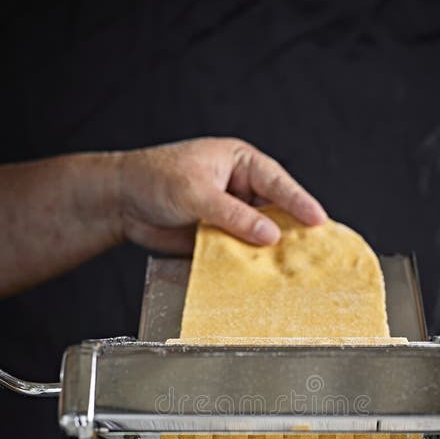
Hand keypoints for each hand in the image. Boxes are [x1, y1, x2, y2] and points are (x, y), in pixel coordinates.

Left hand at [115, 137, 326, 253]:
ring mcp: (230, 213)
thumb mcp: (196, 194)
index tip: (319, 220)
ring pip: (259, 233)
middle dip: (291, 229)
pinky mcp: (218, 237)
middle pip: (274, 209)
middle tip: (314, 249)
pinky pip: (240, 250)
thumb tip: (270, 235)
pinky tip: (262, 276)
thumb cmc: (154, 180)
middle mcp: (239, 187)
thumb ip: (234, 216)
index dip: (299, 201)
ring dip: (271, 250)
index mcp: (238, 162)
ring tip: (292, 268)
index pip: (276, 182)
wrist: (120, 202)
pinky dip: (250, 263)